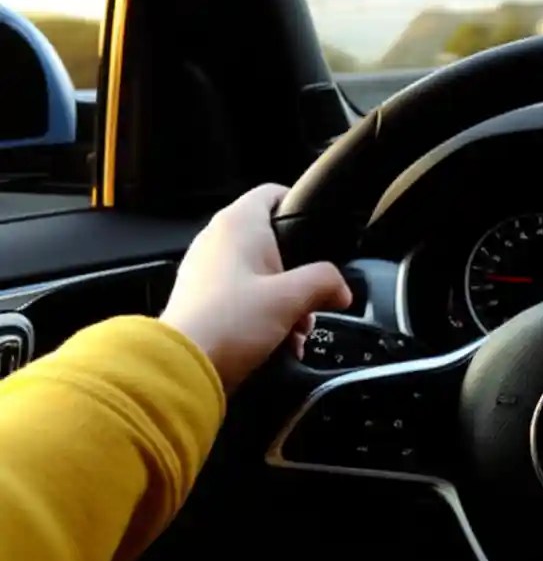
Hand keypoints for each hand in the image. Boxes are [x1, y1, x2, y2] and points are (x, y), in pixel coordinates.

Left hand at [160, 184, 351, 391]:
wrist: (183, 367)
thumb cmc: (231, 323)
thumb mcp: (292, 298)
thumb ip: (325, 282)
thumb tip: (341, 288)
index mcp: (238, 224)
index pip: (274, 193)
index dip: (301, 208)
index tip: (321, 236)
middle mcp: (218, 239)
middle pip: (273, 242)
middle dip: (299, 274)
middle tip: (311, 302)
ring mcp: (206, 268)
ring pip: (261, 273)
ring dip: (285, 300)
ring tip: (296, 331)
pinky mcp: (202, 297)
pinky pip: (243, 295)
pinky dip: (263, 313)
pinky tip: (277, 341)